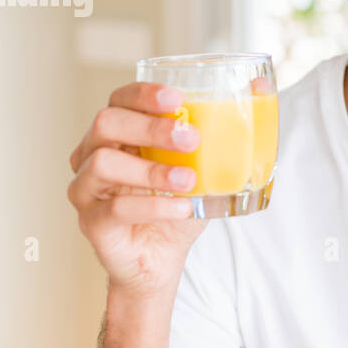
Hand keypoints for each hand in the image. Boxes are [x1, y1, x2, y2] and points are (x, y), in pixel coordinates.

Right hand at [68, 82, 208, 297]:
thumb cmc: (177, 206)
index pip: (119, 99)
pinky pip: (115, 208)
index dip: (143, 94)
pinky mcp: (92, 222)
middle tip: (191, 139)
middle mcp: (92, 155)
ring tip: (189, 181)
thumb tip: (260, 88)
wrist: (162, 260)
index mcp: (118, 134)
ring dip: (152, 169)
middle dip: (151, 127)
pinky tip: (181, 207)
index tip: (177, 100)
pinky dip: (153, 206)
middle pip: (107, 123)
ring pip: (105, 163)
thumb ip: (224, 131)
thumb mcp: (204, 167)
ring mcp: (86, 188)